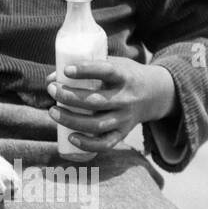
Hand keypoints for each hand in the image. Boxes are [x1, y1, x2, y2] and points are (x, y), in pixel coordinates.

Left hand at [48, 59, 175, 154]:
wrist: (156, 94)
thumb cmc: (125, 76)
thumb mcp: (113, 64)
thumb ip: (86, 68)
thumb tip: (51, 78)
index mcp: (124, 77)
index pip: (106, 72)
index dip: (86, 71)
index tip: (66, 70)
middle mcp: (126, 99)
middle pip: (96, 102)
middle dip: (69, 97)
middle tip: (52, 89)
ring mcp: (125, 118)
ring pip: (96, 124)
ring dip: (71, 120)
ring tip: (52, 111)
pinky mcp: (123, 133)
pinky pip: (105, 143)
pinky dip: (87, 144)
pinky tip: (70, 136)